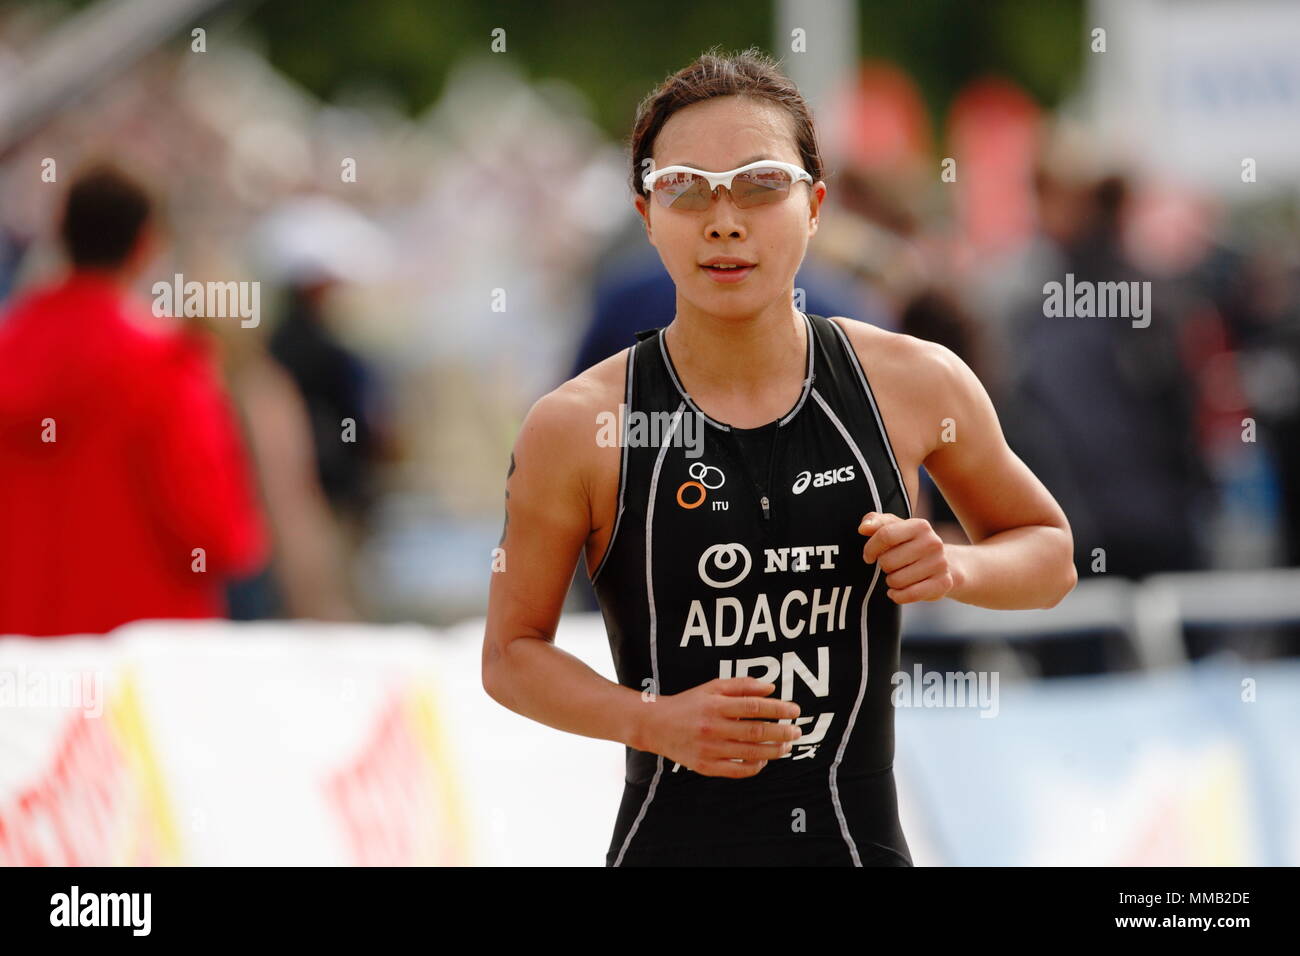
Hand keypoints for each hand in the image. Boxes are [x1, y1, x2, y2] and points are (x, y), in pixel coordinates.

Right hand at [635, 678, 801, 777]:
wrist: (656, 726)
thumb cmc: (689, 704)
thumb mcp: (712, 688)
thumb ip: (741, 685)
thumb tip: (771, 688)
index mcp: (715, 705)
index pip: (754, 707)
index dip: (778, 708)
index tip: (795, 710)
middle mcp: (712, 727)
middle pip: (756, 732)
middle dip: (782, 732)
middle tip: (797, 731)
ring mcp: (709, 749)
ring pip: (750, 753)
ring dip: (774, 751)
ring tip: (787, 746)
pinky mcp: (706, 767)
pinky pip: (738, 771)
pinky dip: (755, 766)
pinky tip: (764, 760)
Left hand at [859, 512, 955, 603]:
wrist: (944, 563)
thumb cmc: (910, 544)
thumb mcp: (894, 528)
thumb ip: (876, 522)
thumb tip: (864, 528)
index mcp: (920, 526)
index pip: (885, 536)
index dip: (870, 549)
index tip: (869, 557)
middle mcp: (933, 543)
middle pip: (888, 561)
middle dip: (883, 566)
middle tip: (891, 566)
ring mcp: (940, 564)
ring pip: (896, 580)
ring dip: (891, 581)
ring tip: (898, 576)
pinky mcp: (943, 583)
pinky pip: (909, 595)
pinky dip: (898, 596)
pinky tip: (897, 592)